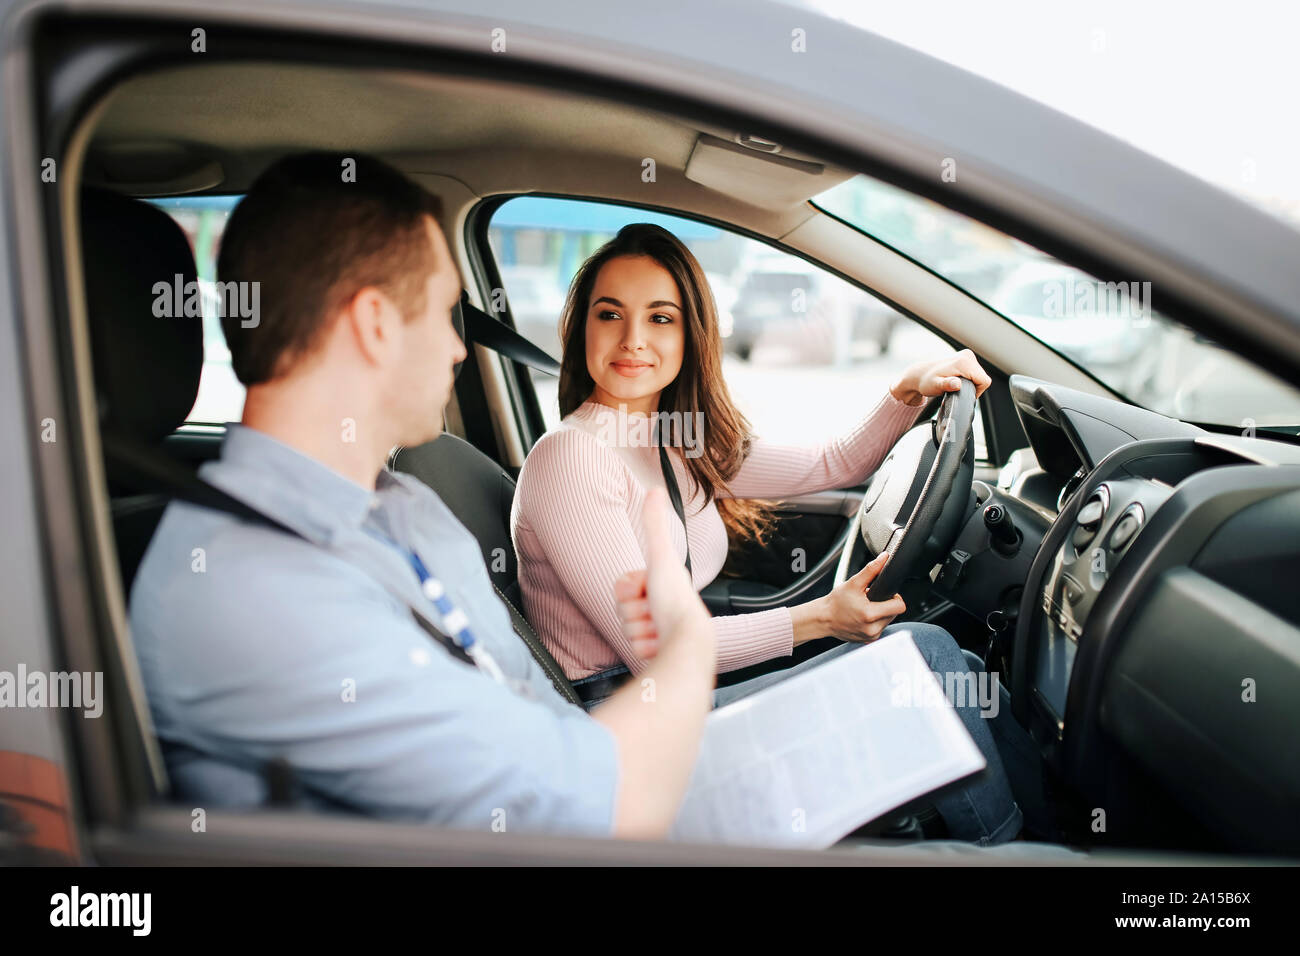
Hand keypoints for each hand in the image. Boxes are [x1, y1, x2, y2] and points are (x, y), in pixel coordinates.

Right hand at [614, 488, 711, 659]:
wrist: (686, 643)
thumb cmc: (675, 601)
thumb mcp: (661, 557)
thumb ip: (654, 525)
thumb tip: (655, 490)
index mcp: (663, 582)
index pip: (622, 587)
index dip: (627, 592)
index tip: (645, 591)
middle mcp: (664, 604)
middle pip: (623, 609)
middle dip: (633, 613)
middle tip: (651, 613)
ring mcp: (661, 629)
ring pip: (627, 629)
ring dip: (639, 630)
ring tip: (657, 629)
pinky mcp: (659, 651)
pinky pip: (635, 648)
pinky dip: (645, 647)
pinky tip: (658, 643)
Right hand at [821, 551, 906, 642]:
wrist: (823, 619)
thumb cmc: (836, 602)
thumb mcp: (853, 583)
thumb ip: (871, 570)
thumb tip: (884, 558)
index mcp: (870, 615)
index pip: (900, 606)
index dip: (894, 597)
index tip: (884, 594)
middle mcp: (872, 629)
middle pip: (895, 613)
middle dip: (886, 604)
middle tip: (870, 600)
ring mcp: (871, 637)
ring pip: (888, 621)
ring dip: (881, 613)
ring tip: (866, 608)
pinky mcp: (869, 641)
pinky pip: (880, 628)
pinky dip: (875, 622)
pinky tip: (863, 617)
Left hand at [890, 348, 991, 405]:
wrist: (919, 374)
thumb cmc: (926, 381)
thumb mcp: (935, 386)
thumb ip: (947, 385)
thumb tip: (957, 384)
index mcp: (963, 362)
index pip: (984, 381)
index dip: (977, 391)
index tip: (963, 393)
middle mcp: (967, 356)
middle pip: (982, 377)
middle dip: (972, 386)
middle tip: (956, 389)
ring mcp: (966, 355)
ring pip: (979, 375)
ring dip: (970, 382)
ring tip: (954, 384)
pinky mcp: (965, 357)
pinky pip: (974, 371)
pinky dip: (968, 377)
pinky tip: (956, 379)